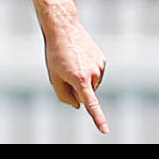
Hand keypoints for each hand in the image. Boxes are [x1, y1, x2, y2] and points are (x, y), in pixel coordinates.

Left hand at [43, 17, 108, 133]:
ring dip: (83, 78)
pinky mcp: (103, 59)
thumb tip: (78, 105)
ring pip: (92, 83)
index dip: (98, 119)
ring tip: (72, 60)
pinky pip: (96, 73)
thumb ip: (64, 95)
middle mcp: (93, 74)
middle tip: (66, 70)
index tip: (105, 130)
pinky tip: (80, 57)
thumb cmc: (55, 53)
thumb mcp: (53, 76)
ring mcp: (100, 66)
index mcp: (79, 79)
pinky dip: (88, 70)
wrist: (64, 28)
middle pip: (87, 93)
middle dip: (77, 88)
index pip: (90, 104)